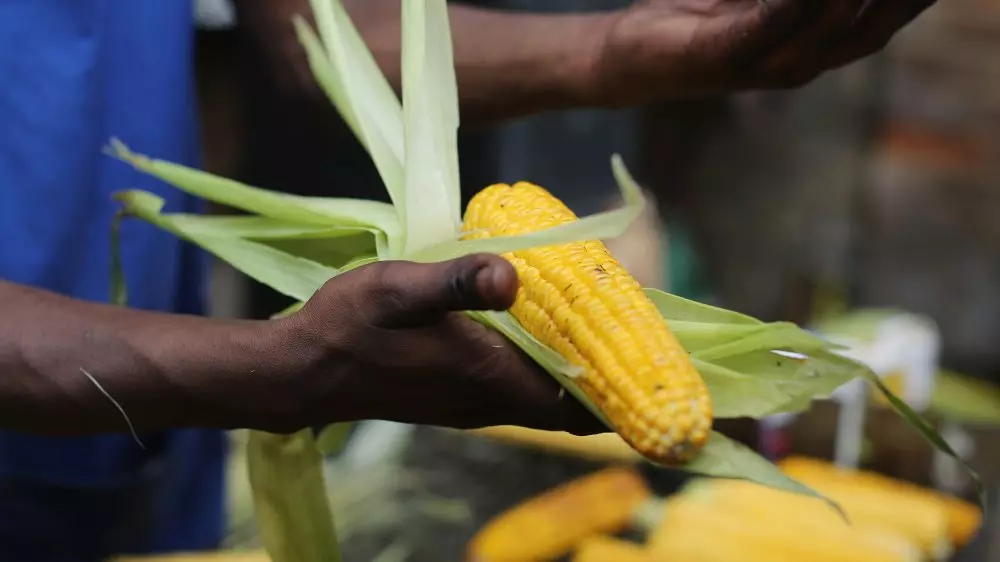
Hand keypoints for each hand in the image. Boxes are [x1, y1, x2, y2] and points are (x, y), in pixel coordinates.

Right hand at [271, 254, 604, 434]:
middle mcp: (489, 400)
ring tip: (596, 321)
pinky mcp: (455, 397)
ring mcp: (472, 404)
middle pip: (572, 405)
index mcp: (488, 377)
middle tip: (632, 325)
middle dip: (609, 376)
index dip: (624, 393)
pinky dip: (543, 369)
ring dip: (576, 371)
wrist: (302, 371)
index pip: (579, 407)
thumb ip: (455, 282)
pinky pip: (520, 391)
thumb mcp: (398, 290)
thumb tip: (512, 273)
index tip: (653, 359)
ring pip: (546, 399)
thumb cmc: (349, 327)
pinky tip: (538, 330)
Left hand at [591, 0, 932, 102]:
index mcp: (811, 46)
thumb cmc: (694, 14)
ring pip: (827, 30)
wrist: (627, 51)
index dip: (914, 1)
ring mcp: (759, 69)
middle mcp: (796, 63)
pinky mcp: (719, 60)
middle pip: (868, 29)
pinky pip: (769, 25)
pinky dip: (797, 2)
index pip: (880, 21)